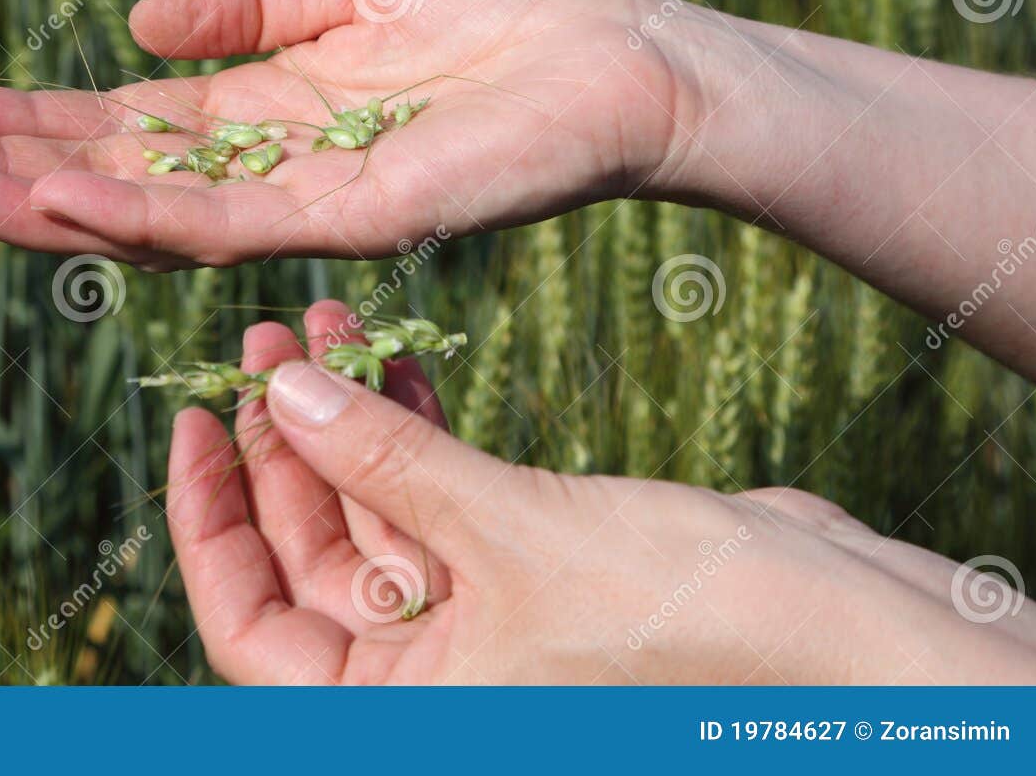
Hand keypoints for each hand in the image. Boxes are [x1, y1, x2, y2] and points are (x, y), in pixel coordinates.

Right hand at [0, 0, 684, 267]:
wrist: (615, 52)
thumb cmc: (498, 12)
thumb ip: (243, 2)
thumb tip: (134, 21)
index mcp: (258, 117)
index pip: (119, 129)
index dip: (29, 123)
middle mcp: (266, 174)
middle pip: (113, 181)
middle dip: (8, 171)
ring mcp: (307, 207)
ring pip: (151, 219)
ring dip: (46, 205)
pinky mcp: (359, 222)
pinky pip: (235, 223)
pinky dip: (144, 214)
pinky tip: (64, 195)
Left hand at [168, 305, 1035, 683]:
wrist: (842, 630)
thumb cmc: (681, 620)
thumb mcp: (508, 532)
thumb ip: (385, 461)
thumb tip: (279, 394)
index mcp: (397, 709)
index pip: (250, 628)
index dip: (210, 521)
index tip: (192, 421)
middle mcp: (426, 675)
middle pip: (310, 552)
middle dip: (286, 441)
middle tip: (266, 342)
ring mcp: (477, 619)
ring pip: (372, 510)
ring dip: (347, 419)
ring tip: (321, 326)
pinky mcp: (524, 564)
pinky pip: (437, 494)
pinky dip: (412, 428)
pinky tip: (390, 358)